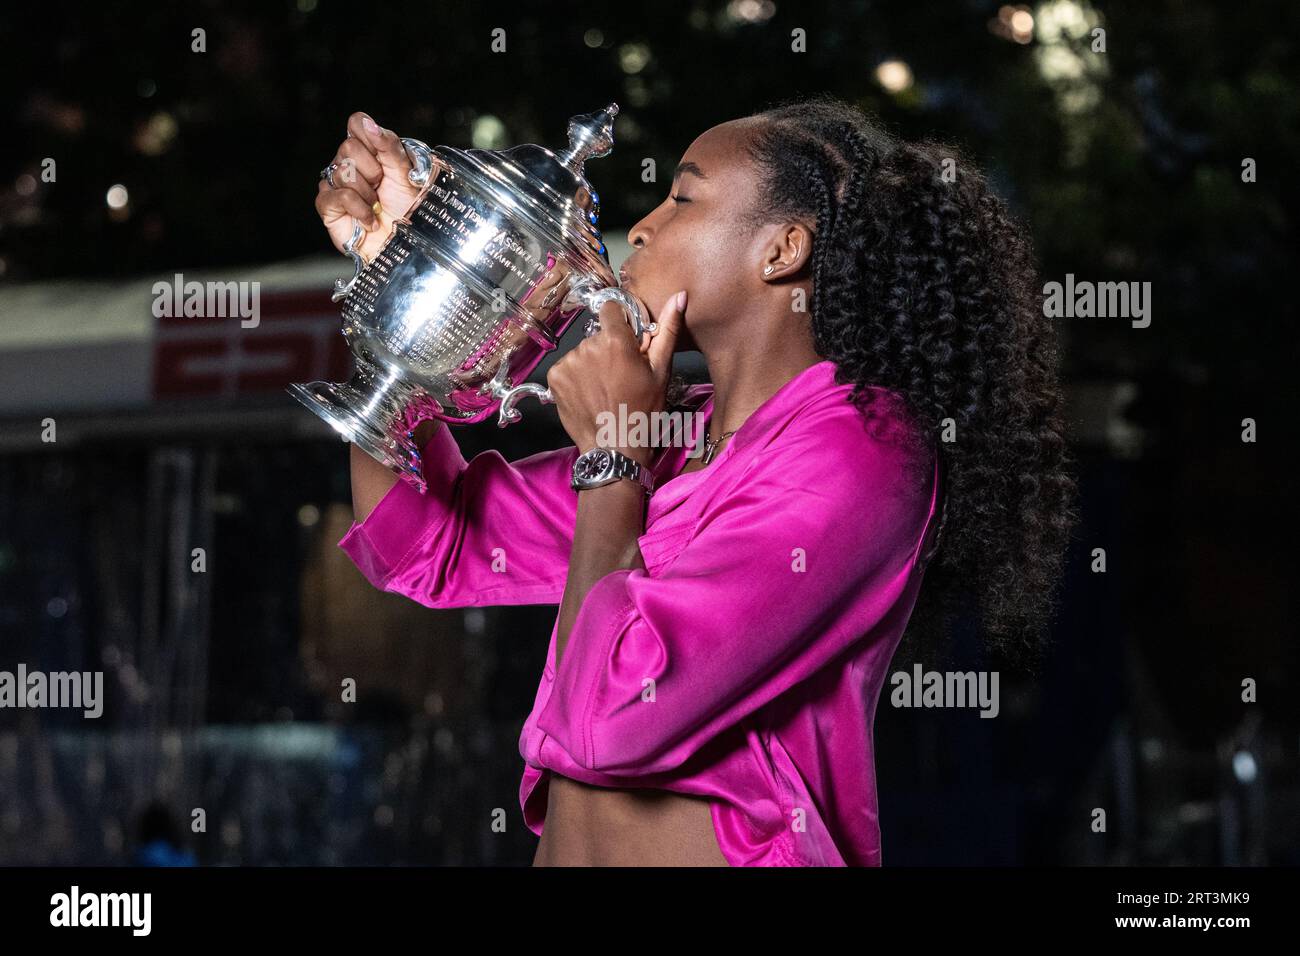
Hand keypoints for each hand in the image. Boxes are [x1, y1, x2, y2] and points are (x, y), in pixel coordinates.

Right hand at [315, 112, 440, 262]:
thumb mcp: (406, 172)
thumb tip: (369, 124)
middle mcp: (347, 163)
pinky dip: (360, 210)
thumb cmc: (406, 208)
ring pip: (344, 172)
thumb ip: (389, 145)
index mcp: (368, 150)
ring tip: (377, 207)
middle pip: (348, 146)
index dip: (370, 137)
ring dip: (368, 195)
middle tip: (382, 188)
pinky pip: (339, 196)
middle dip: (373, 171)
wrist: (404, 242)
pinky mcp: (327, 205)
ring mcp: (335, 183)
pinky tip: (368, 221)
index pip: (356, 123)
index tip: (386, 160)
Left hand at [546, 290, 686, 464]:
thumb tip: (679, 296)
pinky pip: (567, 368)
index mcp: (615, 339)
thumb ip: (667, 330)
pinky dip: (576, 378)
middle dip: (608, 349)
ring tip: (604, 388)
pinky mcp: (554, 378)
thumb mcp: (660, 371)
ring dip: (591, 364)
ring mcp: (568, 362)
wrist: (615, 448)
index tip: (626, 341)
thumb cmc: (643, 411)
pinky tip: (589, 394)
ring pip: (583, 352)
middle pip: (598, 334)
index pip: (611, 307)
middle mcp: (587, 345)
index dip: (619, 322)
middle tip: (620, 375)